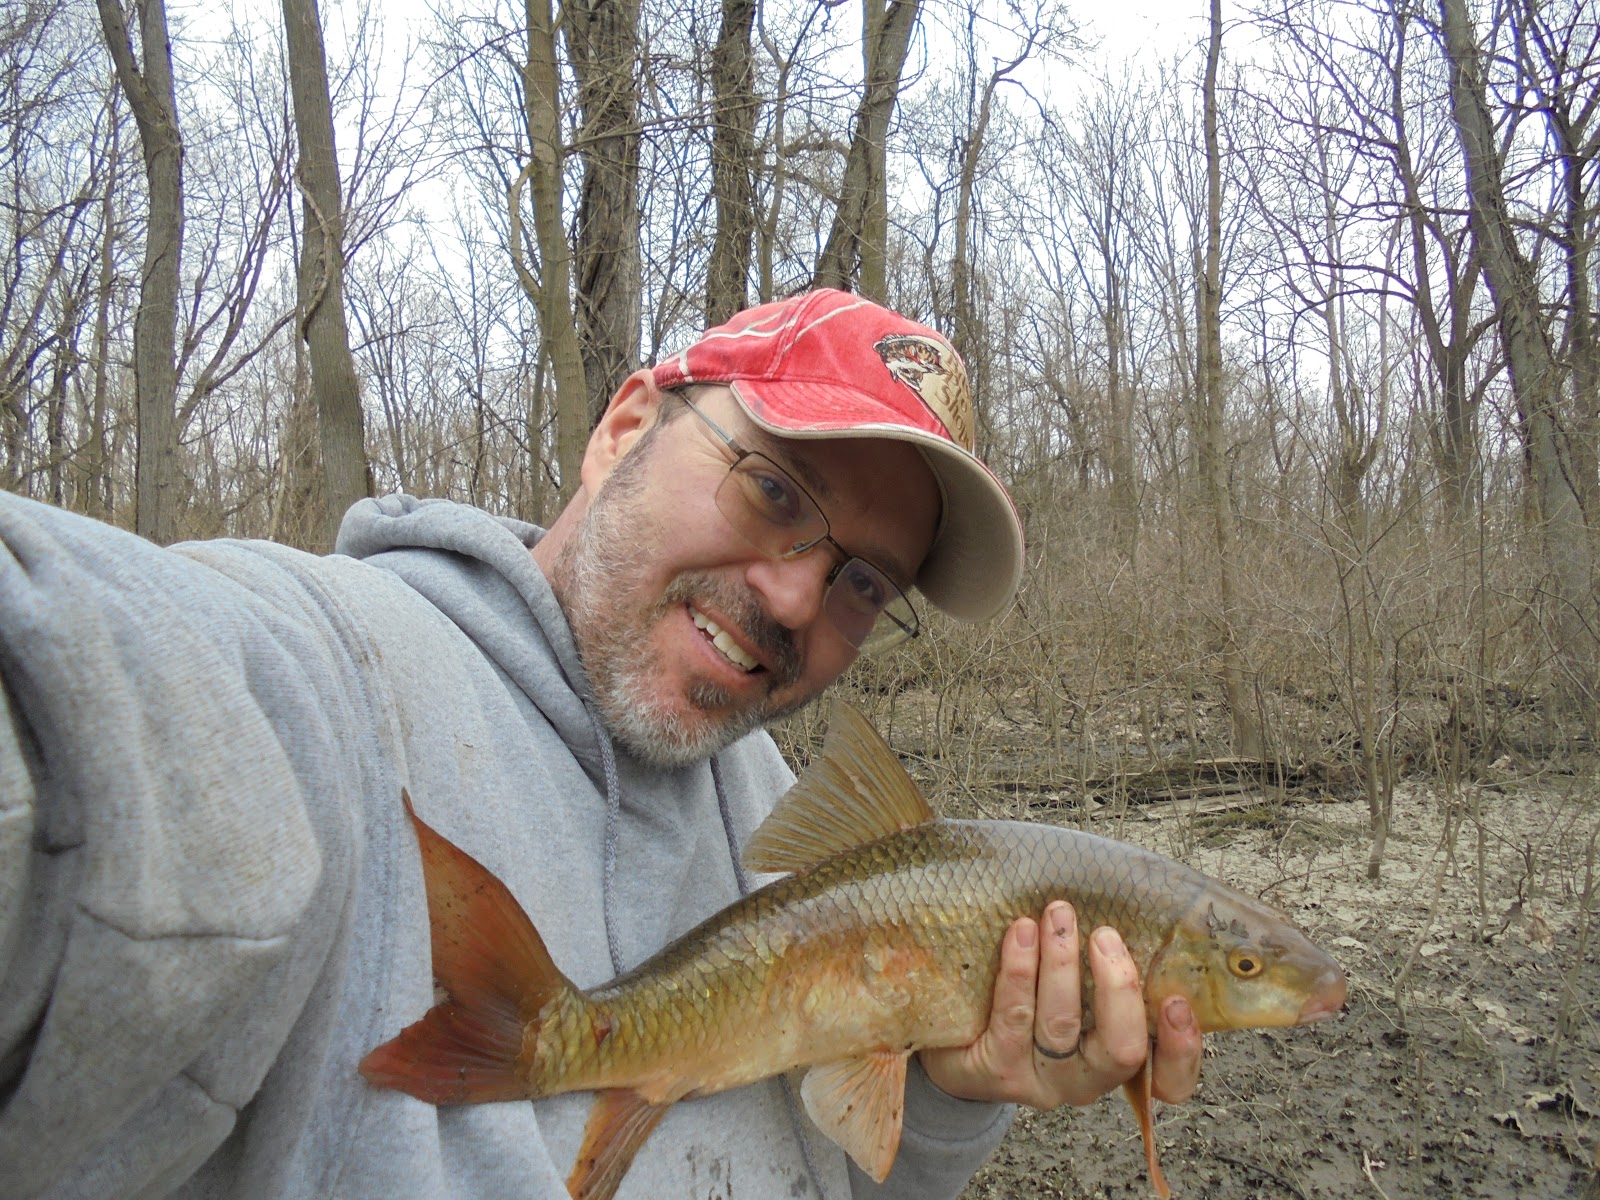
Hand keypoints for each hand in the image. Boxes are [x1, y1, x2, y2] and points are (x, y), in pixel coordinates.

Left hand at [919, 901, 1202, 1108]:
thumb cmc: (1030, 997)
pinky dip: (1019, 969)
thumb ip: (1106, 960)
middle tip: (1105, 935)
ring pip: (1062, 1025)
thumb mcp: (1077, 987)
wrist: (957, 1039)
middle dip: (1117, 988)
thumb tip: (1127, 894)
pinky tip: (1020, 932)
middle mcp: (1087, 1081)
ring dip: (1061, 963)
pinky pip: (1013, 1016)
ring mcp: (1041, 1081)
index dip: (1182, 1048)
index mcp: (1119, 1060)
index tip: (1176, 998)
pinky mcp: (997, 1070)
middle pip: (1121, 1050)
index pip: (1171, 1082)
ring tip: (1057, 913)